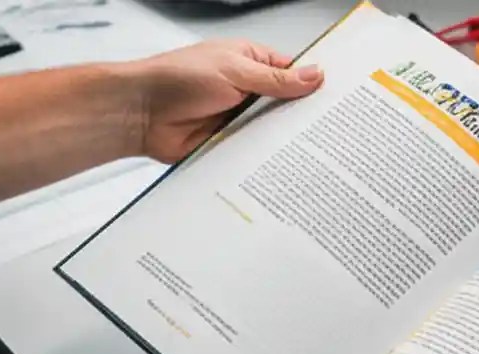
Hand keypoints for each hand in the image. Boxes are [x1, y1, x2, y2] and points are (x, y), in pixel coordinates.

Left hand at [119, 40, 323, 162]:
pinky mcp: (231, 145)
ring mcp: (240, 119)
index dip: (315, 85)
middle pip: (287, 106)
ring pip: (273, 132)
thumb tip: (315, 75)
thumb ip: (277, 79)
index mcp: (251, 62)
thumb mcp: (234, 71)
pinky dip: (266, 159)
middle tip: (333, 131)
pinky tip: (284, 166)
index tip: (338, 98)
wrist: (140, 114)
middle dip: (304, 117)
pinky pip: (256, 153)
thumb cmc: (176, 79)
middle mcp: (248, 90)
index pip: (294, 73)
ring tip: (316, 153)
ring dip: (284, 140)